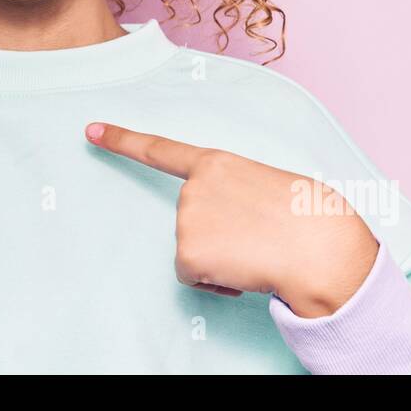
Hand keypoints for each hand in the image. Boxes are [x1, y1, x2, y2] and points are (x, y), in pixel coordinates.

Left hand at [85, 122, 378, 316]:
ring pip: (191, 252)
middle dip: (217, 235)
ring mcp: (186, 218)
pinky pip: (192, 277)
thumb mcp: (266, 186)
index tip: (91, 129)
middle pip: (188, 222)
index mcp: (216, 163)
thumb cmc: (307, 217)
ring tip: (255, 250)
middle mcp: (192, 187)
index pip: (160, 149)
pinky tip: (243, 269)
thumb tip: (229, 227)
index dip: (122, 139)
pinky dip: (216, 281)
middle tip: (255, 235)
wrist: (320, 247)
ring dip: (219, 258)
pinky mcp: (186, 253)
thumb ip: (234, 193)